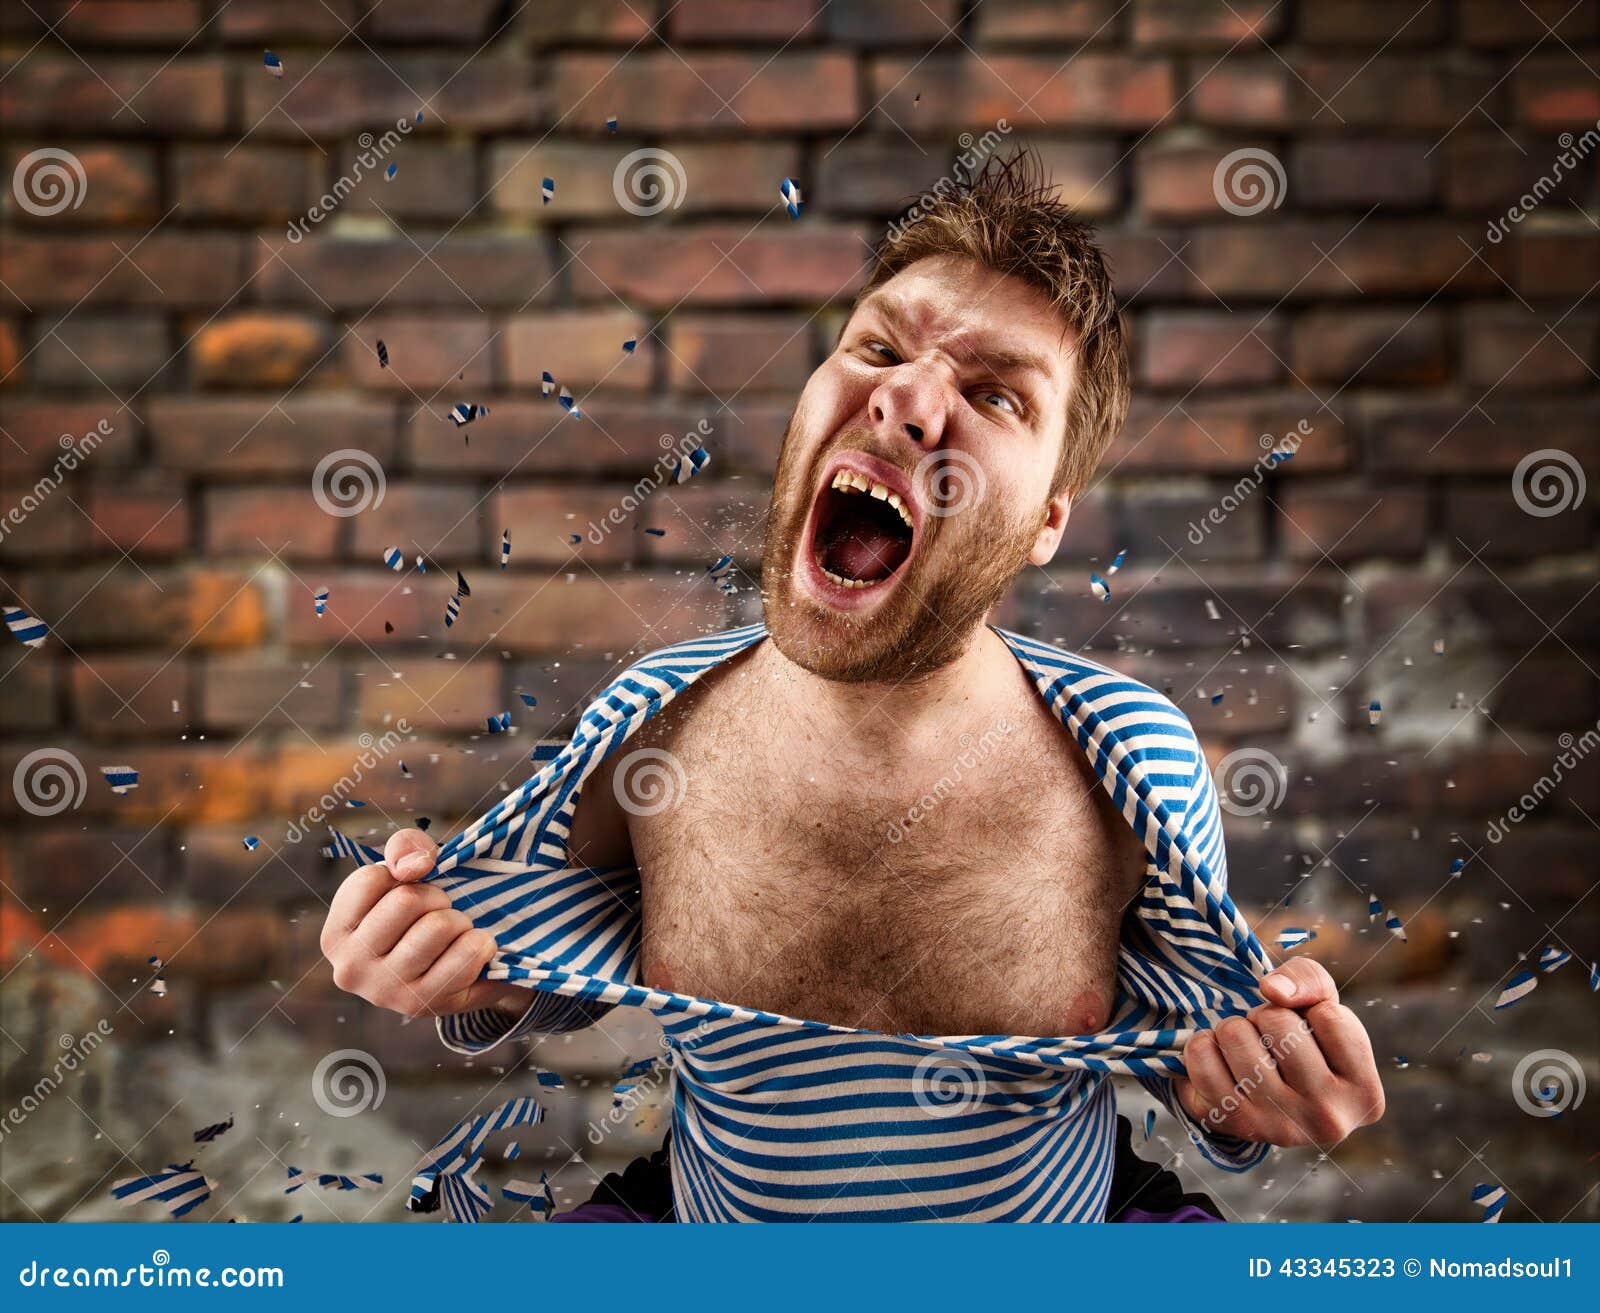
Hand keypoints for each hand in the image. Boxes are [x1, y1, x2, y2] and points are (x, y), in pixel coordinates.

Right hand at [320, 828, 525, 1018]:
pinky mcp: (426, 1004)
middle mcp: (351, 969)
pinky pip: (468, 952)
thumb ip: (404, 847)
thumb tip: (416, 865)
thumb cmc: (423, 914)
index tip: (410, 890)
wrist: (459, 970)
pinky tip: (472, 950)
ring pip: (439, 926)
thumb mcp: (408, 870)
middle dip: (437, 897)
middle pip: (407, 901)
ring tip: (454, 932)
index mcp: (335, 936)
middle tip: (440, 911)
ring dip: (459, 920)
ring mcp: (386, 992)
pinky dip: (480, 943)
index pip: (371, 879)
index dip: (404, 874)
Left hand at [1173, 957, 1384, 1147]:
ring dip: (1235, 1028)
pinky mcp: (1231, 1122)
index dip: (1310, 1010)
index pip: (1328, 1017)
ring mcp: (1277, 1127)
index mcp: (1365, 1096)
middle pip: (1278, 1022)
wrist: (1263, 1096)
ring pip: (1236, 1034)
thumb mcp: (1322, 1005)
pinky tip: (1220, 1058)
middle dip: (1267, 1016)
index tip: (1311, 1032)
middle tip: (1272, 1040)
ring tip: (1248, 1048)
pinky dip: (1203, 1043)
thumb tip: (1273, 990)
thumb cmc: (1304, 1043)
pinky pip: (1201, 1055)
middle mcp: (1327, 1120)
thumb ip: (1310, 980)